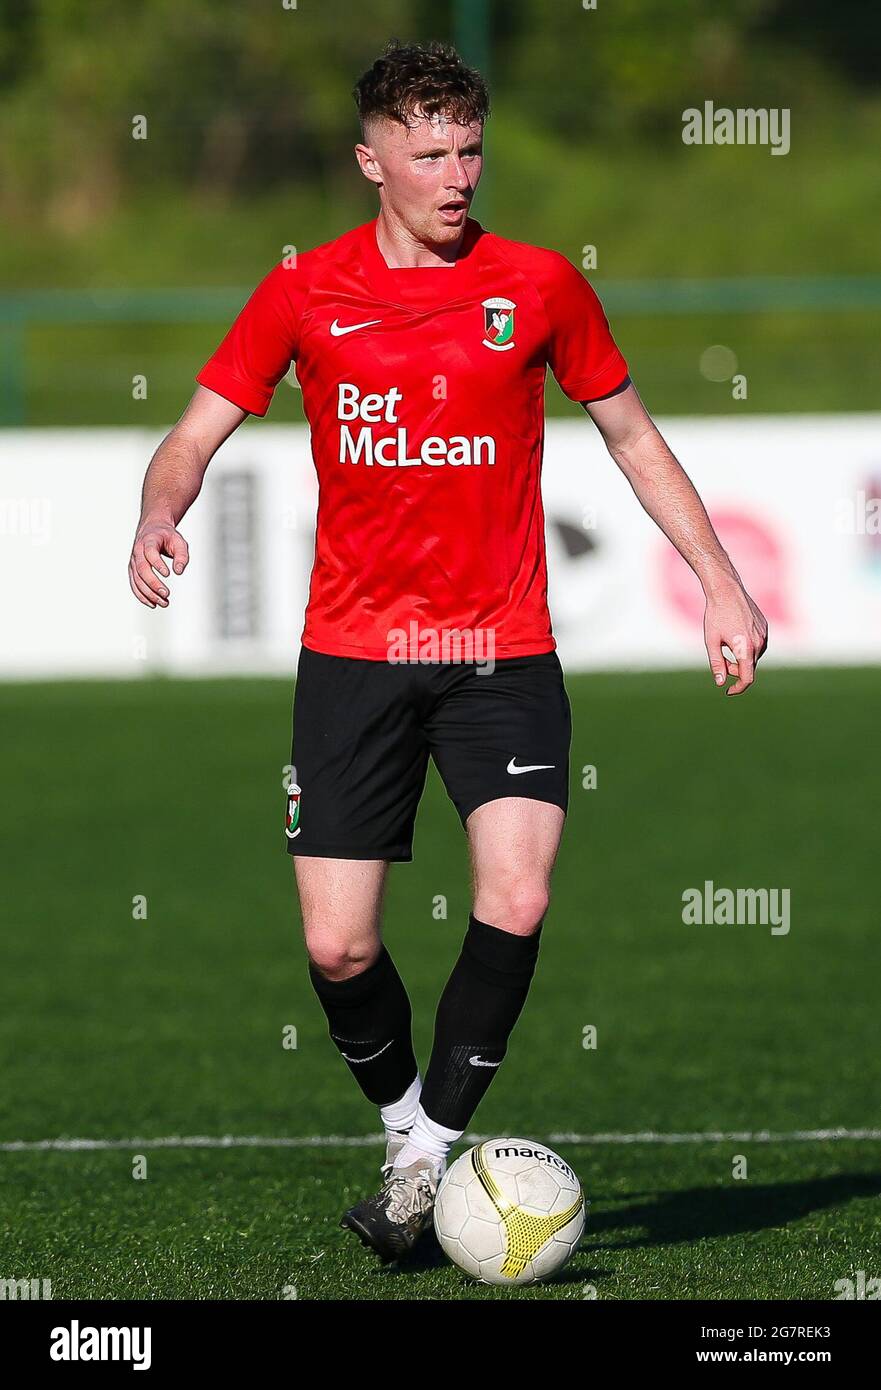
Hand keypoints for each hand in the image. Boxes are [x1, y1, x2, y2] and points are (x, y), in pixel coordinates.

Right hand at [128, 516, 189, 608]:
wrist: (152, 529)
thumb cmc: (167, 536)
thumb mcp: (179, 541)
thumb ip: (182, 555)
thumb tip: (179, 571)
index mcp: (149, 541)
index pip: (150, 553)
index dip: (157, 564)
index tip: (168, 574)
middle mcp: (138, 551)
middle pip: (142, 569)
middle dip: (153, 583)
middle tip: (166, 594)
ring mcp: (134, 561)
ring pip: (137, 580)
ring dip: (149, 593)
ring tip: (164, 602)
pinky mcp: (133, 570)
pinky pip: (135, 585)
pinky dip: (142, 596)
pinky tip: (153, 603)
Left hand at [703, 579, 767, 695]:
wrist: (727, 590)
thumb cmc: (716, 616)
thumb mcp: (711, 642)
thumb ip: (716, 664)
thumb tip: (720, 682)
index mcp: (745, 649)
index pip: (747, 678)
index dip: (738, 688)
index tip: (728, 691)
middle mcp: (759, 643)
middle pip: (749, 667)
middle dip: (735, 670)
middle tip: (721, 660)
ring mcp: (764, 634)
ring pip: (754, 656)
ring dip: (741, 658)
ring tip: (726, 645)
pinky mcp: (764, 627)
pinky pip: (758, 644)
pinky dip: (747, 648)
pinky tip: (735, 636)